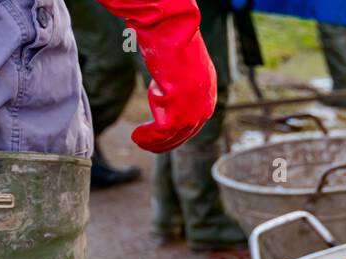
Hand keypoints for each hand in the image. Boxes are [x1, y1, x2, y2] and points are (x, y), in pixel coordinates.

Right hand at [97, 0, 216, 151]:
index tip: (162, 135)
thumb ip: (178, 79)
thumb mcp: (180, 62)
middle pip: (185, 133)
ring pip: (174, 136)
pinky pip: (163, 132)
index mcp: (208, 91)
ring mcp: (194, 110)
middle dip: (165, 141)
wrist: (173, 30)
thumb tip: (166, 84)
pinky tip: (137, 136)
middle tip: (145, 142)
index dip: (177, 131)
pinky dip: (149, 136)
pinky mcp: (180, 113)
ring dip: (154, 141)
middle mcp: (206, 104)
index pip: (195, 120)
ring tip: (138, 140)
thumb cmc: (172, 39)